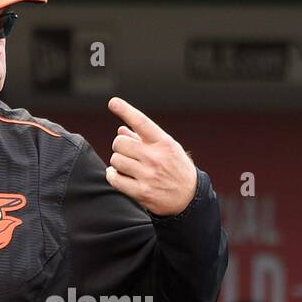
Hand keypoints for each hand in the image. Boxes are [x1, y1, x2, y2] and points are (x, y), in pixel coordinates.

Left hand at [105, 97, 198, 216]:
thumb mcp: (167, 149)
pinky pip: (114, 179)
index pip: (141, 122)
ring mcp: (148, 176)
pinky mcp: (141, 192)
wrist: (189, 198)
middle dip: (119, 146)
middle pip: (120, 143)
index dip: (125, 110)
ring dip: (117, 162)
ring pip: (115, 160)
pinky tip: (117, 174)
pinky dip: (112, 175)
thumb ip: (144, 139)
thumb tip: (120, 130)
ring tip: (125, 165)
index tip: (113, 102)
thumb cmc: (176, 169)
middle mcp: (156, 158)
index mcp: (164, 143)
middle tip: (125, 151)